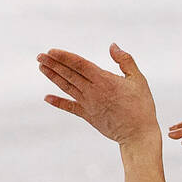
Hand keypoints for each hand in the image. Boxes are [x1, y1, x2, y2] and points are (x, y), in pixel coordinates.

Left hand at [37, 44, 157, 143]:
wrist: (138, 135)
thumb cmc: (142, 107)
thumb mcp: (138, 80)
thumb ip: (125, 61)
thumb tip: (113, 46)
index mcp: (104, 80)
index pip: (79, 64)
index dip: (64, 57)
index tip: (51, 51)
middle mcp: (93, 91)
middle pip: (69, 74)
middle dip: (53, 64)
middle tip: (39, 56)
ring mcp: (89, 105)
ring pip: (67, 87)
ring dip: (53, 77)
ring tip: (41, 67)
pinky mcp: (89, 116)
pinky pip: (70, 108)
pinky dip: (58, 102)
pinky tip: (46, 98)